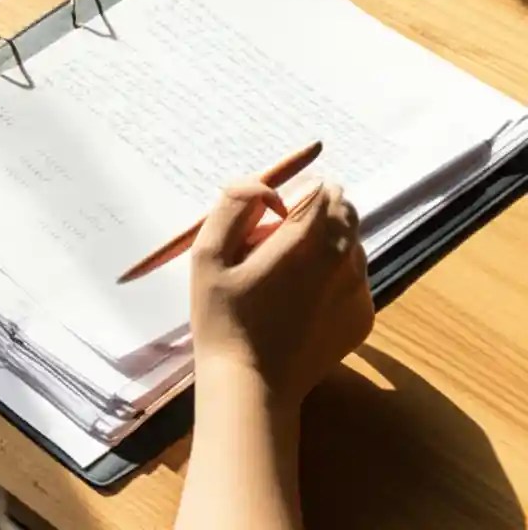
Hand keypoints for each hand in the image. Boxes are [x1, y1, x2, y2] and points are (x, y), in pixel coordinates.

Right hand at [189, 180, 373, 410]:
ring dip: (326, 246)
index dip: (297, 196)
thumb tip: (269, 186)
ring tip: (287, 277)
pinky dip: (334, 279)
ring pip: (352, 244)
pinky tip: (301, 304)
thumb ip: (235, 206)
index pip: (325, 189)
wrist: (252, 385)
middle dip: (316, 216)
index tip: (272, 218)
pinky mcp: (364, 315)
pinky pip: (355, 279)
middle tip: (278, 245)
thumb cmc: (223, 318)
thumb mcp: (207, 255)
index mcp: (307, 240)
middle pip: (345, 212)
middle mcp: (345, 260)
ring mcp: (359, 290)